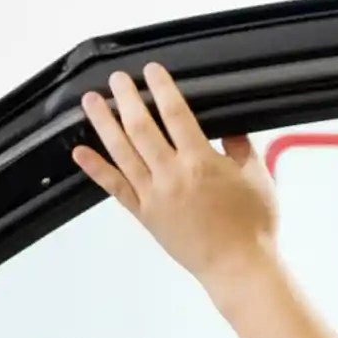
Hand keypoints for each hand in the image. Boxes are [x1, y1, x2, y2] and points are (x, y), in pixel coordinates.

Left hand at [72, 62, 279, 291]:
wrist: (237, 267)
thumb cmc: (253, 226)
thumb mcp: (257, 176)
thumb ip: (240, 146)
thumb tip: (229, 124)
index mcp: (201, 162)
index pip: (176, 114)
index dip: (161, 88)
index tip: (151, 70)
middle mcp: (172, 176)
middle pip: (141, 128)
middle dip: (127, 99)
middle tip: (117, 78)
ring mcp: (154, 196)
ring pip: (121, 152)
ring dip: (104, 124)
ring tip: (90, 101)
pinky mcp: (144, 216)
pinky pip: (115, 188)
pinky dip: (96, 168)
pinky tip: (80, 152)